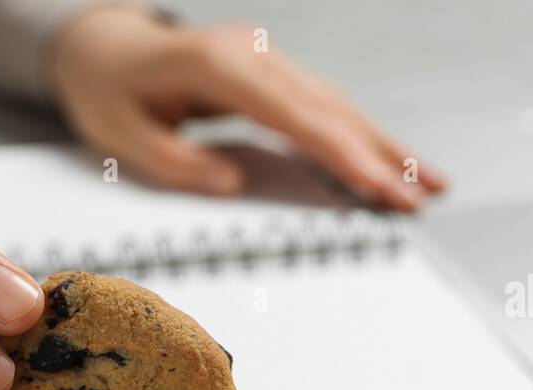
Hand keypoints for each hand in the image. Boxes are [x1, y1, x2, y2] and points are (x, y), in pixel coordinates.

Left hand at [48, 7, 445, 208]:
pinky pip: (323, 106)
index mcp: (216, 64)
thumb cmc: (110, 92)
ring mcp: (265, 59)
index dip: (337, 151)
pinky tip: (387, 160)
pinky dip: (358, 135)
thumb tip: (231, 185)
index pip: (291, 114)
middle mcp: (251, 53)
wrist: (104, 49)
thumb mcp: (122, 136)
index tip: (374, 183)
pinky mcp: (271, 75)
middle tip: (420, 196)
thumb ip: (175, 162)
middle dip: (377, 155)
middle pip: (327, 107)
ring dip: (381, 145)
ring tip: (428, 182)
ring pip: (336, 103)